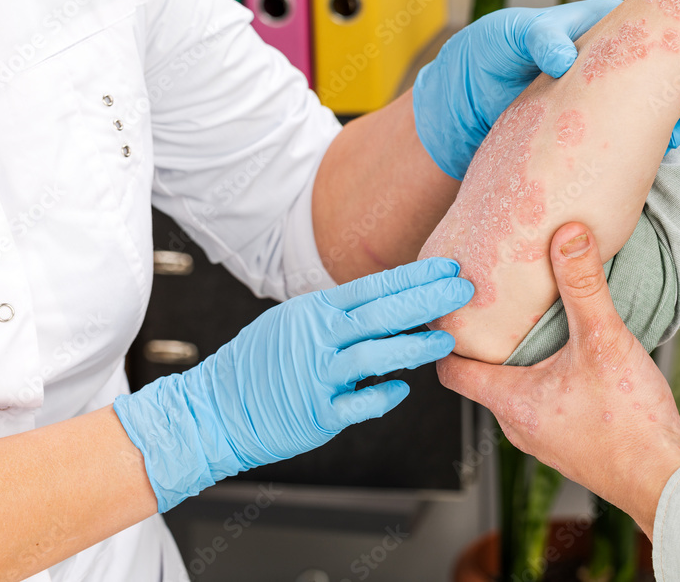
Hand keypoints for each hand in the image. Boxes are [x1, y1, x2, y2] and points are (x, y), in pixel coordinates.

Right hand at [114, 258, 473, 511]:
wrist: (214, 409)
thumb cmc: (260, 365)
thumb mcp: (294, 324)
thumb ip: (338, 315)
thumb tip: (388, 302)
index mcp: (314, 311)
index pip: (373, 287)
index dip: (414, 277)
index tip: (449, 266)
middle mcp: (316, 338)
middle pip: (381, 313)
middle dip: (427, 299)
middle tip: (465, 289)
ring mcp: (316, 375)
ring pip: (374, 355)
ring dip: (415, 346)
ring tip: (446, 340)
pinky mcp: (315, 413)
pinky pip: (358, 403)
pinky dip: (383, 395)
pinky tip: (402, 389)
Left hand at [412, 0, 679, 178]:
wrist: (450, 121)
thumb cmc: (477, 65)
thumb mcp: (502, 38)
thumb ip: (536, 37)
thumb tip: (566, 56)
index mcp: (587, 34)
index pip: (645, 29)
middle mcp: (598, 73)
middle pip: (653, 76)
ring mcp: (593, 114)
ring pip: (642, 115)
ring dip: (665, 124)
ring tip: (677, 134)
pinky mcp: (583, 149)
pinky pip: (619, 150)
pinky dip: (639, 156)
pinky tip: (652, 162)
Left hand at [437, 224, 679, 536]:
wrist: (665, 483)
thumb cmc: (630, 424)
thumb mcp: (604, 341)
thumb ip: (584, 285)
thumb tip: (569, 235)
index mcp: (509, 401)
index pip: (452, 370)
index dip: (447, 338)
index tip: (455, 309)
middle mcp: (517, 425)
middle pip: (483, 377)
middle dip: (489, 342)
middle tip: (499, 305)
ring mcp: (542, 440)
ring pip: (516, 392)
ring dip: (522, 362)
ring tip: (538, 327)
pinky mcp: (569, 446)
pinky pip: (544, 407)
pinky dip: (548, 381)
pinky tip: (576, 361)